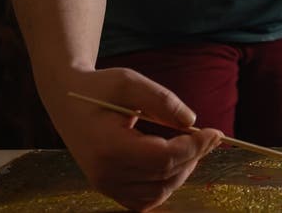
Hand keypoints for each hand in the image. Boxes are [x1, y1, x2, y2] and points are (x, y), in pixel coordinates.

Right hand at [44, 67, 222, 210]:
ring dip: (181, 172)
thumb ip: (162, 100)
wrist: (66, 100)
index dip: (193, 147)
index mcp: (108, 146)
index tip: (215, 132)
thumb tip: (192, 122)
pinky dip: (165, 184)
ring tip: (191, 146)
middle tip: (209, 137)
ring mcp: (105, 185)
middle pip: (163, 176)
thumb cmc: (99, 88)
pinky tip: (173, 161)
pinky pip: (145, 199)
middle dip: (193, 157)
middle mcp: (105, 173)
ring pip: (157, 193)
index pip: (162, 158)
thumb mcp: (129, 82)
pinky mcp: (108, 189)